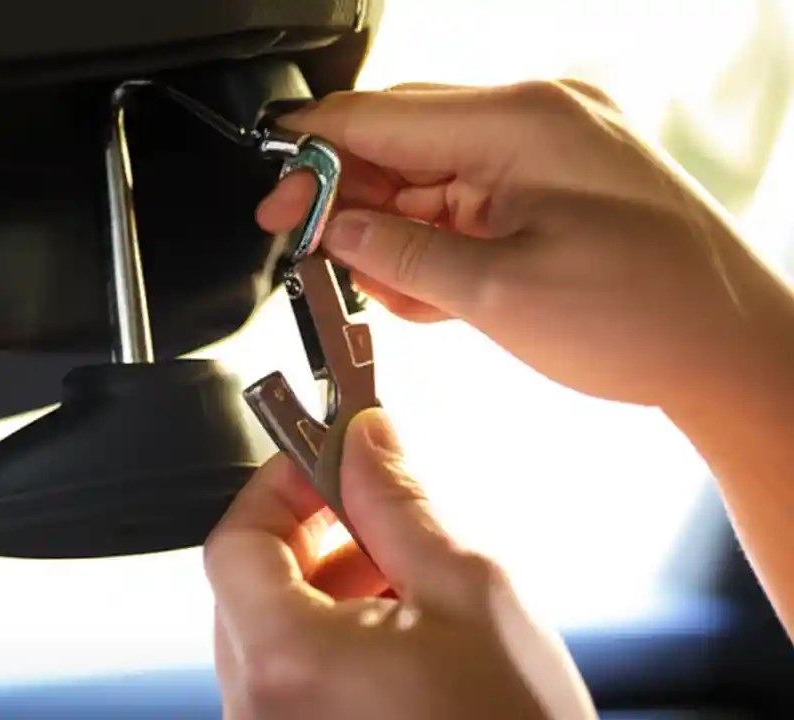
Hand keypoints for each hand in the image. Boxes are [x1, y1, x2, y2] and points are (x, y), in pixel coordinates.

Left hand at [205, 408, 595, 718]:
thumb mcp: (468, 594)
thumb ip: (397, 504)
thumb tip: (364, 440)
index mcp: (286, 659)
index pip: (235, 542)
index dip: (280, 487)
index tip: (327, 460)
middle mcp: (258, 706)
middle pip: (246, 586)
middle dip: (309, 535)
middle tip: (374, 515)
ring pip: (268, 632)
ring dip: (323, 587)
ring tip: (400, 579)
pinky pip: (286, 677)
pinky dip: (326, 639)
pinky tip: (393, 634)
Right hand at [258, 81, 793, 413]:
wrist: (735, 353)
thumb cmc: (649, 318)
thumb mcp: (495, 293)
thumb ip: (397, 255)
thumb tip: (332, 231)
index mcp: (521, 122)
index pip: (380, 115)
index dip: (311, 153)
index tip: (272, 192)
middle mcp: (536, 119)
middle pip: (400, 139)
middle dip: (349, 199)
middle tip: (310, 251)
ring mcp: (549, 149)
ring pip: (429, 175)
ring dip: (394, 232)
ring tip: (393, 293)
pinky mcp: (555, 184)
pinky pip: (468, 200)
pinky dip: (435, 241)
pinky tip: (429, 288)